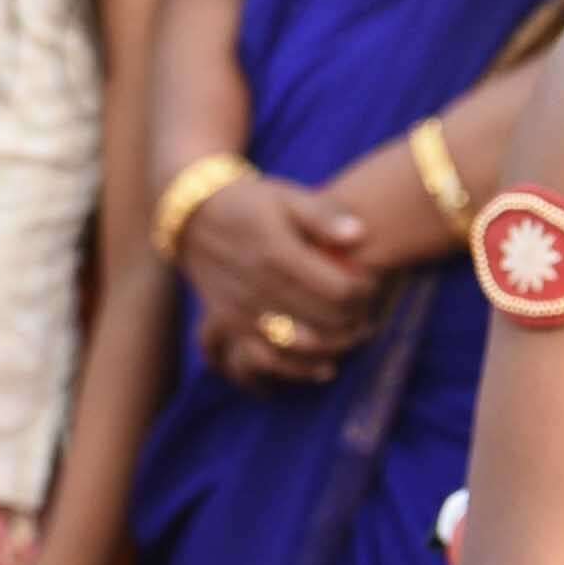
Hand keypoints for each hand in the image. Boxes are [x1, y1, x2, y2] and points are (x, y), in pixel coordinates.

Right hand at [181, 176, 387, 385]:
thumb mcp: (286, 196)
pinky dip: (301, 368)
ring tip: (352, 332)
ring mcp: (242, 310)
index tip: (371, 282)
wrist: (193, 219)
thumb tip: (359, 234)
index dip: (366, 292)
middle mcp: (259, 285)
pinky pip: (270, 360)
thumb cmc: (249, 204)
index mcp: (277, 251)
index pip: (339, 289)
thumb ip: (323, 214)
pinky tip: (325, 367)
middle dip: (358, 319)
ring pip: (304, 344)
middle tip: (368, 309)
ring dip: (337, 344)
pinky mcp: (231, 326)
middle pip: (327, 319)